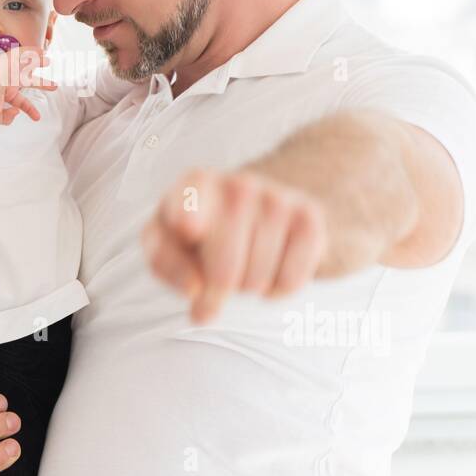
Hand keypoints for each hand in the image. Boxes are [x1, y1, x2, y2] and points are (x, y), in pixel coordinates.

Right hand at [0, 45, 57, 124]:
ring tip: (48, 61)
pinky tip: (42, 51)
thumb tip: (17, 112)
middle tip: (54, 86)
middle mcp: (9, 81)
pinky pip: (21, 53)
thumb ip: (7, 118)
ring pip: (26, 65)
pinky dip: (31, 51)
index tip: (37, 117)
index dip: (30, 110)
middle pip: (29, 82)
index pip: (21, 102)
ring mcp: (8, 70)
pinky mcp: (7, 59)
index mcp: (6, 94)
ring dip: (36, 62)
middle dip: (42, 84)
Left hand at [141, 167, 327, 323]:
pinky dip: (277, 289)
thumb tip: (195, 290)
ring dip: (248, 287)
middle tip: (216, 278)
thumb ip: (165, 261)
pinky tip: (272, 265)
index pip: (189, 201)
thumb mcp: (169, 237)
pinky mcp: (309, 219)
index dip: (188, 217)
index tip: (189, 229)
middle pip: (223, 272)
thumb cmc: (204, 231)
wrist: (265, 207)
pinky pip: (289, 282)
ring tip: (245, 262)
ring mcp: (277, 199)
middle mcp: (237, 184)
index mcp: (195, 184)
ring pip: (256, 282)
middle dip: (217, 291)